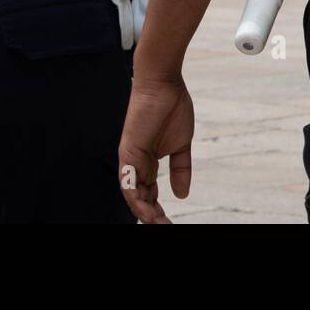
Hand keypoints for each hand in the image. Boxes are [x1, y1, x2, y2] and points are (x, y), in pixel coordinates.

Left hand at [118, 73, 194, 223]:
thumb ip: (180, 169)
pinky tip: (144, 208)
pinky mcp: (128, 150)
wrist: (164, 83)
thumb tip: (182, 194)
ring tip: (156, 223)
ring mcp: (131, 158)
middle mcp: (136, 163)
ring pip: (131, 194)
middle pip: (140, 198)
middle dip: (152, 216)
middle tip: (165, 227)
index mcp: (148, 162)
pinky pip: (127, 180)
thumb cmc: (171, 107)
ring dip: (143, 211)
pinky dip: (135, 196)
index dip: (158, 210)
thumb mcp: (181, 145)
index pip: (150, 194)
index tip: (169, 223)